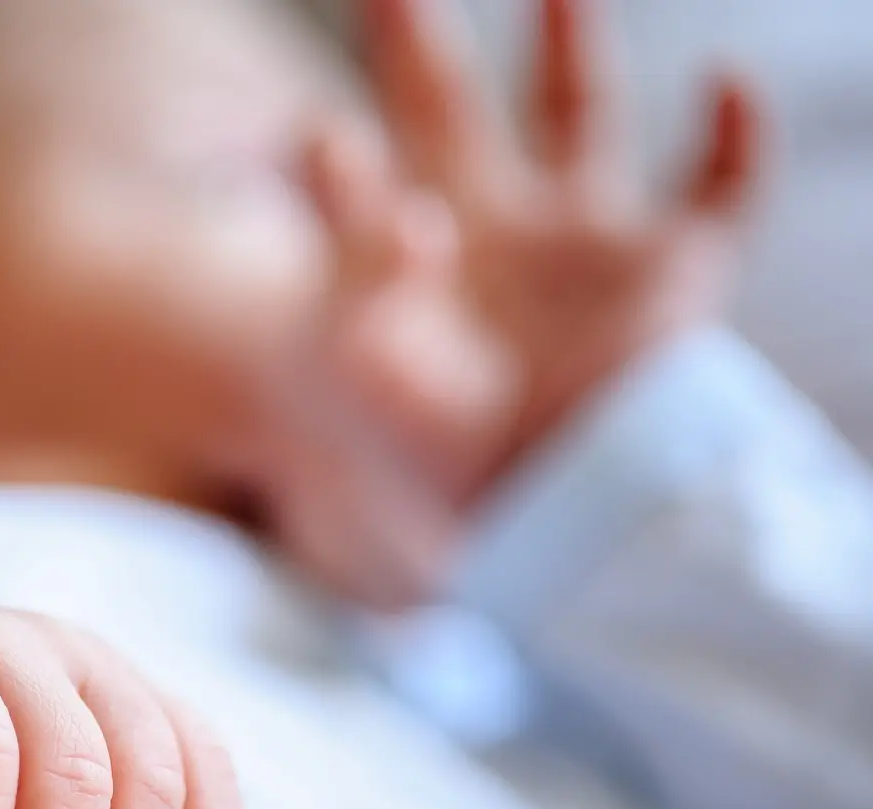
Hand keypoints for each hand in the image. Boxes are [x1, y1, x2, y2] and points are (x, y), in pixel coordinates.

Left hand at [361, 0, 762, 500]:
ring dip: (570, 45)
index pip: (366, 163)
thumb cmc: (437, 451)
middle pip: (449, 109)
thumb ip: (351, 256)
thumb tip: (337, 140)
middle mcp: (491, 230)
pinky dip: (734, 137)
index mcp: (414, 251)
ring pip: (581, 116)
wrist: (534, 522)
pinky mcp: (670, 276)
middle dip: (414, 44)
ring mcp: (580, 247)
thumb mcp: (367, 350)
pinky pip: (718, 190)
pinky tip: (729, 82)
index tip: (313, 111)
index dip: (341, 127)